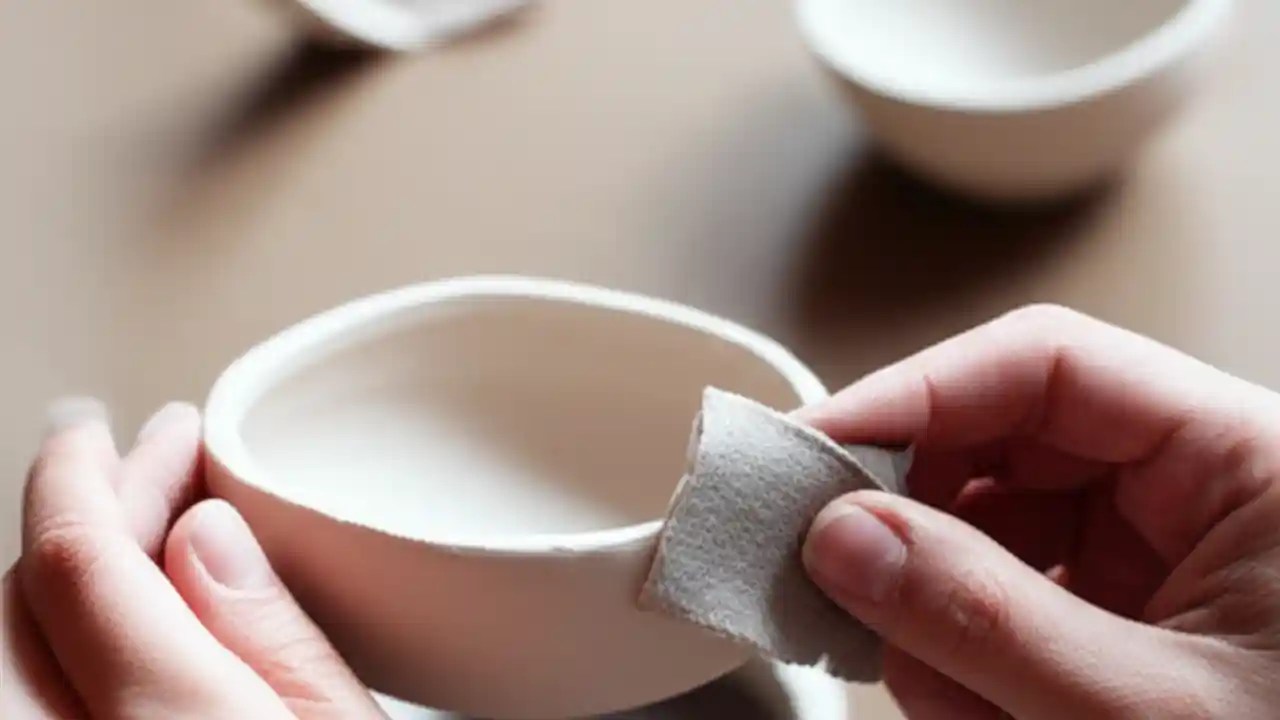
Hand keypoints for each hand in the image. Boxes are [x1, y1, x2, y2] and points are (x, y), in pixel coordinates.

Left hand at [3, 400, 387, 718]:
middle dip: (85, 515)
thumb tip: (207, 534)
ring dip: (66, 582)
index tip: (94, 428)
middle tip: (148, 463)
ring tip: (137, 538)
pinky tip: (115, 627)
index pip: (77, 563)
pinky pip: (28, 702)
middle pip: (26, 602)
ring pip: (13, 655)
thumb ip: (276, 642)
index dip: (81, 475)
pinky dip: (58, 644)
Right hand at [798, 306, 1279, 718]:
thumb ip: (984, 618)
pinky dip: (967, 657)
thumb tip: (842, 535)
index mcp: (1244, 462)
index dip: (917, 393)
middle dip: (917, 521)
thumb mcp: (1141, 715)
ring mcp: (1156, 560)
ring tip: (946, 692)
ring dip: (939, 609)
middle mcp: (1196, 493)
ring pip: (992, 531)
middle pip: (1004, 442)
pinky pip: (1009, 601)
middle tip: (836, 578)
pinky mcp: (1125, 622)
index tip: (815, 450)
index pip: (1047, 366)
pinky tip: (980, 711)